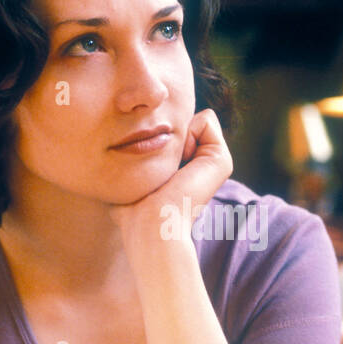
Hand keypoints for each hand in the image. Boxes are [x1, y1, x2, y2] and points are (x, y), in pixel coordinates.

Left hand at [109, 108, 232, 243]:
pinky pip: (207, 119)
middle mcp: (203, 166)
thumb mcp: (128, 175)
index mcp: (186, 170)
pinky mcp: (221, 159)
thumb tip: (121, 141)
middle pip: (184, 121)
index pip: (172, 128)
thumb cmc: (132, 207)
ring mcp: (215, 163)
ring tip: (171, 167)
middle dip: (167, 135)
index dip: (156, 137)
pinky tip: (181, 160)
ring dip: (176, 136)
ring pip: (195, 119)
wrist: (150, 224)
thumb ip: (132, 157)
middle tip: (162, 169)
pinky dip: (188, 133)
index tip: (150, 168)